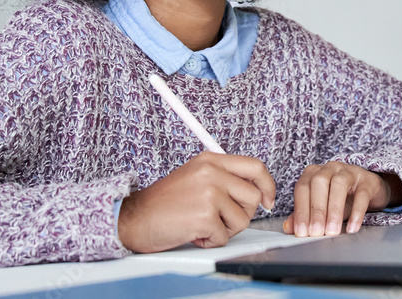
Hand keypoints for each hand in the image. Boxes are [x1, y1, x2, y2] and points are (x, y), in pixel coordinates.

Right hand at [117, 151, 274, 252]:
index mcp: (210, 160)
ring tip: (202, 224)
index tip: (267, 200)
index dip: (267, 185)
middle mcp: (211, 172)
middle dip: (242, 213)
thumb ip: (222, 177)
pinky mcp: (204, 216)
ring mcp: (209, 193)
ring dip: (225, 229)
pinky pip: (224, 237)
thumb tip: (255, 189)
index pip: (255, 166)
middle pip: (253, 196)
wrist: (134, 218)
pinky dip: (210, 241)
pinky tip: (194, 233)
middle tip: (220, 218)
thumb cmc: (163, 203)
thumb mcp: (194, 176)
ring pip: (242, 219)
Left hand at [283, 161, 401, 236]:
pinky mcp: (367, 180)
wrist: (369, 189)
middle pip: (319, 182)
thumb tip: (288, 227)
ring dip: (334, 210)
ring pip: (339, 184)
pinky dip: (356, 212)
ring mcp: (349, 171)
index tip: (301, 232)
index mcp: (314, 172)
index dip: (300, 210)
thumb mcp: (322, 206)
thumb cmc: (342, 197)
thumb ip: (305, 214)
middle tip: (316, 232)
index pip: (302, 188)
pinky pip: (361, 194)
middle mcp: (330, 168)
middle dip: (316, 210)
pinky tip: (352, 227)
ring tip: (332, 231)